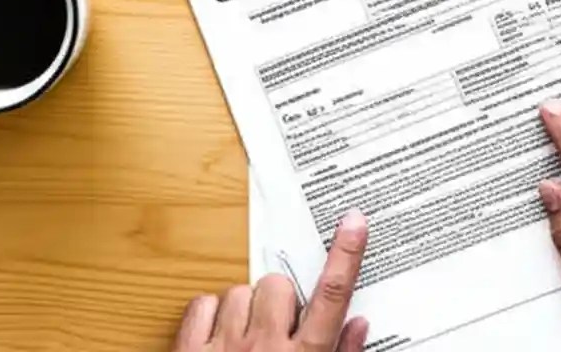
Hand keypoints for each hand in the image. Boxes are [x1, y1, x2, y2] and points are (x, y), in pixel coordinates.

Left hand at [171, 211, 369, 351]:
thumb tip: (358, 325)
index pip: (332, 296)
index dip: (346, 254)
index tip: (354, 222)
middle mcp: (265, 349)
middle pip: (278, 286)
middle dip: (280, 300)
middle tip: (278, 329)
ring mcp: (224, 349)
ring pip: (240, 291)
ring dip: (245, 308)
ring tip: (247, 339)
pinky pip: (202, 305)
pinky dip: (210, 315)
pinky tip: (219, 336)